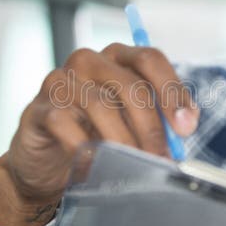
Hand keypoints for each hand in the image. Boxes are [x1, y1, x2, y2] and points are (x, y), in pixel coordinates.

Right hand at [0, 44, 198, 225]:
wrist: (46, 160)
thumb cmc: (93, 133)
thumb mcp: (131, 122)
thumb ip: (158, 117)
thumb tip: (185, 125)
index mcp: (117, 57)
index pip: (150, 60)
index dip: (172, 92)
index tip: (185, 127)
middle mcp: (89, 61)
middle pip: (130, 86)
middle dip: (152, 127)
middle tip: (162, 158)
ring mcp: (60, 82)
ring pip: (101, 107)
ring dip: (124, 142)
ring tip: (135, 167)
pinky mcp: (39, 109)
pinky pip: (67, 126)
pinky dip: (87, 150)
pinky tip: (98, 168)